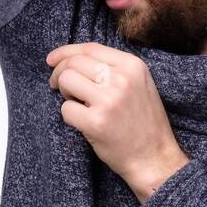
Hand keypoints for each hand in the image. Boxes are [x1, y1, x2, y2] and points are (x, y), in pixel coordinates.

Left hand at [46, 42, 190, 202]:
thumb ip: (113, 69)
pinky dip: (69, 116)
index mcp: (134, 66)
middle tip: (61, 89)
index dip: (66, 52)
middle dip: (60, 74)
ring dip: (65, 94)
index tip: (52, 60)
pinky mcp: (97, 122)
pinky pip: (65, 109)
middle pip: (74, 63)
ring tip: (79, 105)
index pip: (91, 48)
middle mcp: (123, 79)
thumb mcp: (139, 85)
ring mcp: (110, 100)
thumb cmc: (144, 123)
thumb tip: (71, 59)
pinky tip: (85, 123)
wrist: (155, 157)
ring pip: (66, 80)